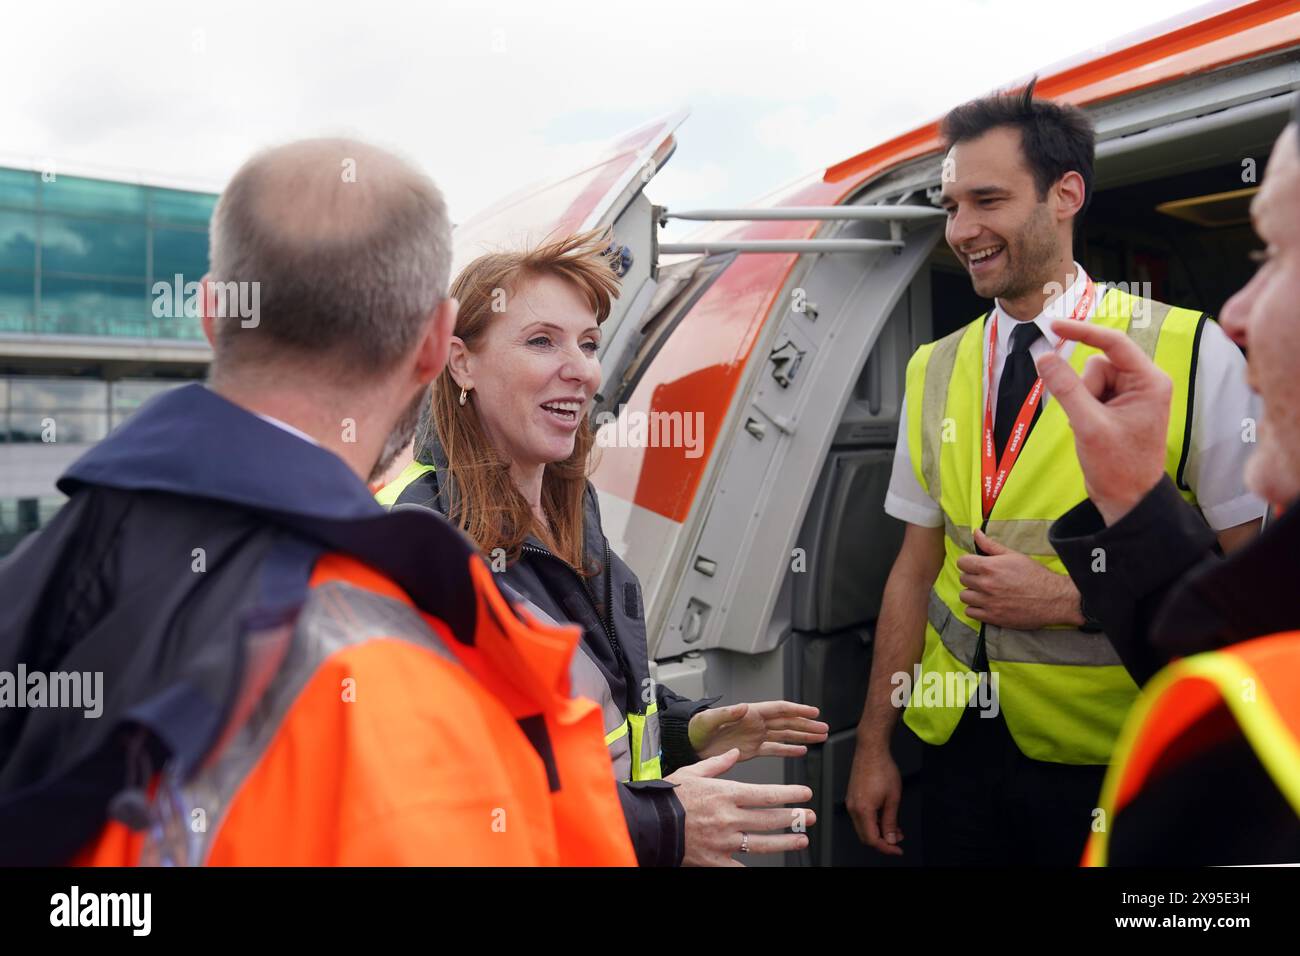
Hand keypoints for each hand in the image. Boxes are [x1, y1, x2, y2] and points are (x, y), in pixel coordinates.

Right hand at [667, 749, 816, 865]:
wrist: (648, 822)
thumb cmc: (668, 796)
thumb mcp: (693, 772)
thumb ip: (717, 763)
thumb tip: (734, 752)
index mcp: (726, 794)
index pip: (766, 794)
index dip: (789, 794)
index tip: (804, 793)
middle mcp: (729, 817)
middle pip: (770, 818)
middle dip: (794, 817)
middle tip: (810, 815)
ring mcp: (723, 841)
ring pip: (762, 842)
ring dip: (785, 841)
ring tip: (802, 839)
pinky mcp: (715, 860)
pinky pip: (739, 867)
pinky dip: (753, 866)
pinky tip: (769, 865)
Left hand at [688, 701, 829, 760]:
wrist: (687, 743)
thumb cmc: (695, 728)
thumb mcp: (709, 719)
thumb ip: (727, 713)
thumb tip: (744, 707)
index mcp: (749, 713)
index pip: (779, 709)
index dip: (797, 710)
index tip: (814, 712)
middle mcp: (755, 723)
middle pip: (787, 722)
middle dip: (806, 725)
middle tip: (824, 728)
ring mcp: (755, 736)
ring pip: (784, 735)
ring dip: (802, 736)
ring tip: (819, 738)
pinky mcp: (751, 750)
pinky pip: (774, 749)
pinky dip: (788, 750)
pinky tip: (800, 751)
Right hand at [845, 744, 903, 855]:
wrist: (871, 750)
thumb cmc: (882, 768)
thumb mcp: (893, 798)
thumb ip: (891, 821)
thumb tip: (890, 838)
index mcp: (863, 810)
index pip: (872, 839)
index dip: (886, 847)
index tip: (897, 849)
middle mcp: (853, 807)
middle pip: (865, 836)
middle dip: (882, 841)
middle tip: (897, 840)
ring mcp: (851, 802)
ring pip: (863, 826)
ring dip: (878, 831)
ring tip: (894, 828)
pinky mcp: (852, 796)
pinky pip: (860, 816)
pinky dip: (873, 821)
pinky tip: (884, 817)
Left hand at [956, 529, 1083, 628]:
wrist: (1054, 599)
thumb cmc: (1035, 575)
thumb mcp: (1014, 556)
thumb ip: (991, 545)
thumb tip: (976, 532)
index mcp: (990, 567)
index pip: (962, 563)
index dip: (968, 563)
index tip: (976, 565)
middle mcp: (986, 585)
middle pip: (963, 579)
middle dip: (972, 577)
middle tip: (985, 578)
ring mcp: (988, 602)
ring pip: (964, 596)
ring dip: (972, 593)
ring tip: (985, 592)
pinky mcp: (993, 617)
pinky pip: (970, 612)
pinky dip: (975, 608)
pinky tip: (986, 604)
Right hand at [1036, 320, 1171, 524]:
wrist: (1127, 500)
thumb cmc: (1118, 466)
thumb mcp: (1088, 425)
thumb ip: (1065, 387)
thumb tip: (1044, 356)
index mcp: (1149, 382)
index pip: (1114, 343)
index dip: (1083, 331)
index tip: (1053, 325)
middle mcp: (1143, 383)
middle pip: (1097, 365)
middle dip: (1084, 389)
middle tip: (1088, 420)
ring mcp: (1130, 395)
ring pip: (1089, 380)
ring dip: (1082, 402)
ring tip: (1092, 429)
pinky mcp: (1117, 407)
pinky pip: (1088, 394)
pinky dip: (1082, 410)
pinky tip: (1092, 431)